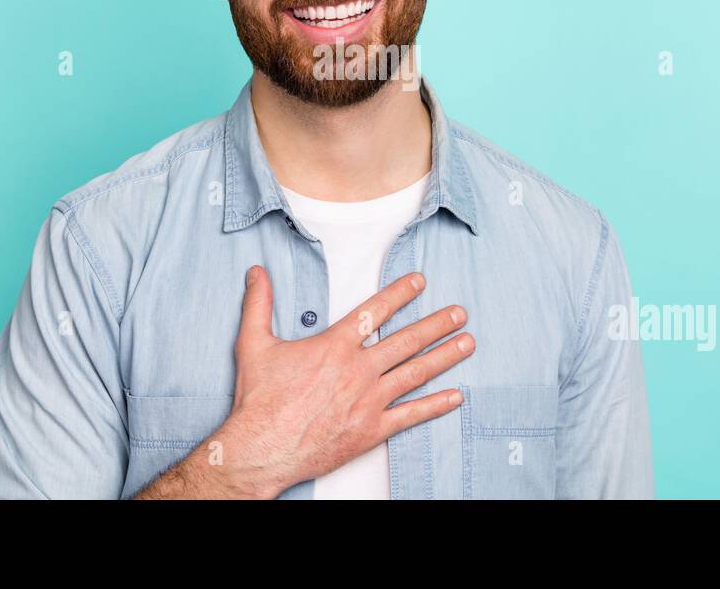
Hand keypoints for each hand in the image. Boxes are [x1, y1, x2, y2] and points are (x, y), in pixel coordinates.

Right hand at [221, 264, 472, 497]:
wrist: (262, 448)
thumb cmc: (259, 400)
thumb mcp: (253, 343)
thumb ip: (259, 303)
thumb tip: (256, 272)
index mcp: (334, 346)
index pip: (375, 311)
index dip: (400, 293)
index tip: (420, 282)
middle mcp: (357, 370)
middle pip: (406, 341)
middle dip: (436, 324)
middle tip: (459, 313)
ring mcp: (368, 401)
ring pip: (415, 373)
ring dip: (444, 356)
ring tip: (467, 343)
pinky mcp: (371, 429)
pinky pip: (411, 415)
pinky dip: (435, 405)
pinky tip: (455, 396)